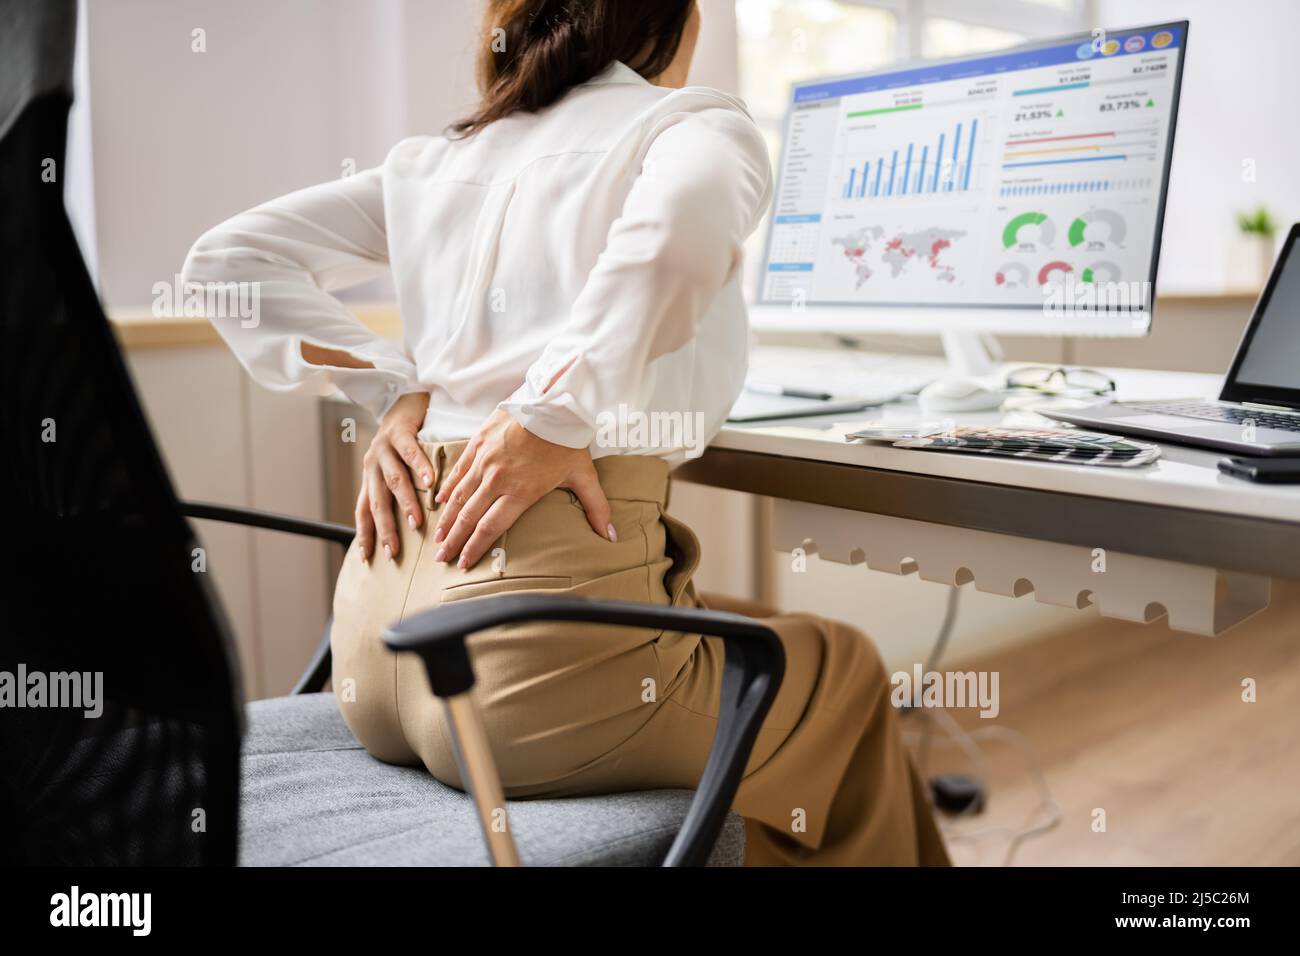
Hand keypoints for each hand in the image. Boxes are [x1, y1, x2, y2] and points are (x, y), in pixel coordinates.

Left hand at [355, 392, 433, 562]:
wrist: (404, 401)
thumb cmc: (405, 441)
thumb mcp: (396, 469)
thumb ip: (399, 493)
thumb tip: (410, 527)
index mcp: (371, 478)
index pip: (363, 512)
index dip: (365, 535)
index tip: (368, 558)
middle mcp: (372, 465)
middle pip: (376, 502)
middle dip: (384, 529)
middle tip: (394, 551)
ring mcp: (383, 448)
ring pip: (393, 480)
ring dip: (404, 503)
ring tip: (415, 522)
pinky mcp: (398, 432)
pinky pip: (410, 452)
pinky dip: (420, 468)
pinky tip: (430, 482)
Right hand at [433, 409, 613, 568]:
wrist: (552, 400)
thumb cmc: (568, 440)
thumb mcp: (585, 476)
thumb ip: (596, 509)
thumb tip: (610, 537)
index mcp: (521, 492)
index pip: (491, 528)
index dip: (475, 548)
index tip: (465, 564)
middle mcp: (497, 479)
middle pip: (469, 517)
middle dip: (454, 541)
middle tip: (441, 559)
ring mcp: (484, 461)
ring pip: (458, 497)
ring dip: (446, 520)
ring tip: (437, 538)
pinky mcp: (478, 443)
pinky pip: (458, 471)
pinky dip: (448, 489)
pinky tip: (440, 503)